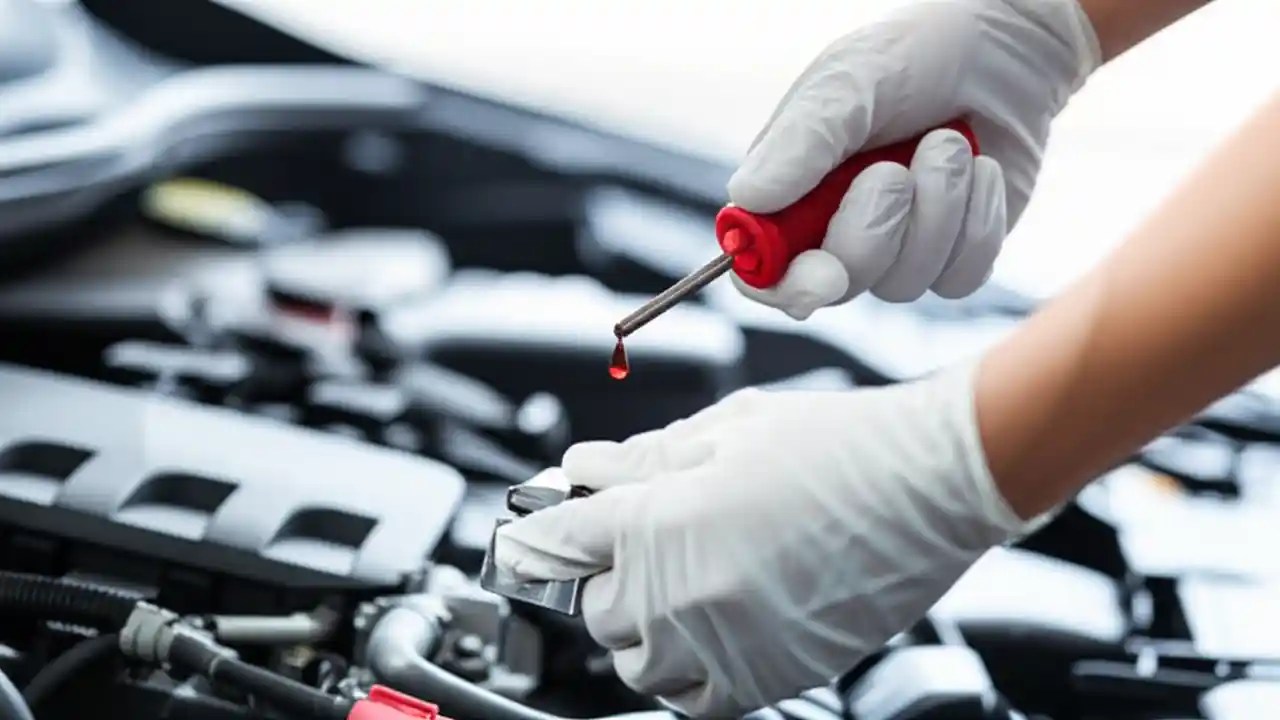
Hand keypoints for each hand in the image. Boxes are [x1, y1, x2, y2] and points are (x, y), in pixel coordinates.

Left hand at [493, 366, 1028, 716]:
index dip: (540, 534)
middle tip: (642, 542)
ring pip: (636, 662)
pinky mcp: (768, 678)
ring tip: (681, 584)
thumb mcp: (728, 429)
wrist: (933, 484)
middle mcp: (680, 595)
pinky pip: (691, 699)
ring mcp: (724, 645)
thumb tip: (584, 469)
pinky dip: (683, 670)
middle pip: (594, 609)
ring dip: (640, 626)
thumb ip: (643, 458)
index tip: (531, 539)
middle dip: (605, 573)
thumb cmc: (839, 445)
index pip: (560, 541)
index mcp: (658, 521)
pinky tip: (708, 627)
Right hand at [729, 0, 1100, 317]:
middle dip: (873, 229)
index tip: (823, 274)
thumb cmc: (910, 58)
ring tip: (946, 143)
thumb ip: (800, 142)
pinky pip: (960, 277)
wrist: (1001, 49)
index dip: (784, 287)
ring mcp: (895, 251)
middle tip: (892, 170)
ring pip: (903, 284)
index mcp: (788, 194)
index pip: (761, 273)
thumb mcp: (848, 83)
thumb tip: (748, 199)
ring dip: (936, 209)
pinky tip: (978, 170)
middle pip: (834, 287)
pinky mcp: (953, 256)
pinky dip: (977, 222)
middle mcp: (834, 232)